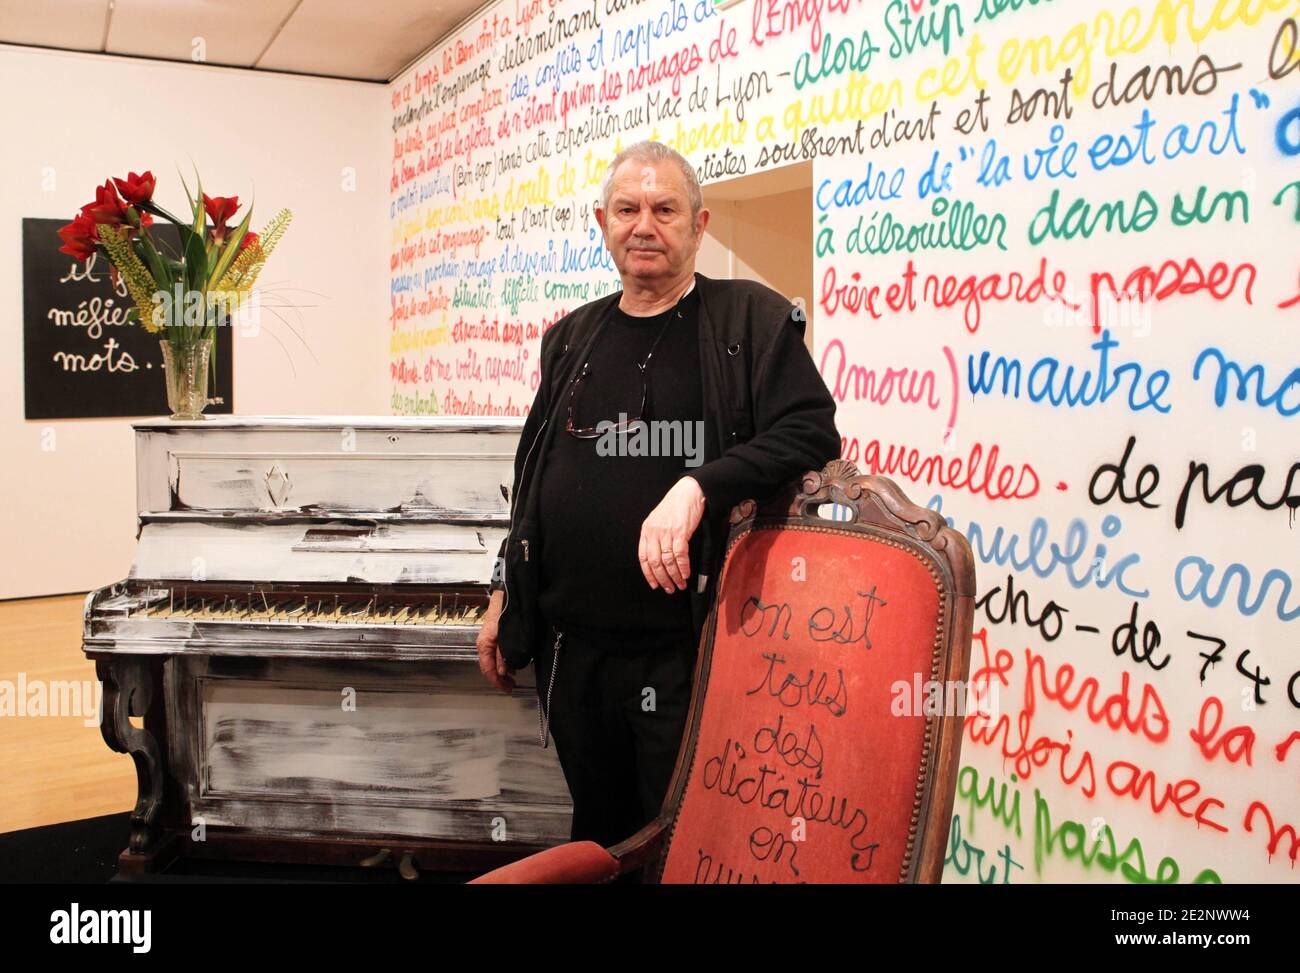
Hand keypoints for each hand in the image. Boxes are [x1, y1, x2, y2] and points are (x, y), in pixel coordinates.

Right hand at [476, 590, 516, 691]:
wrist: (506, 597)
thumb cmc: (504, 615)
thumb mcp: (505, 638)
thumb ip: (503, 656)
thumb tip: (502, 672)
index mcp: (484, 646)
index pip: (487, 669)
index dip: (496, 681)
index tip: (506, 689)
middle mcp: (484, 645)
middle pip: (489, 667)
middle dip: (499, 679)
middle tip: (510, 687)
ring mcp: (488, 641)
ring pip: (493, 661)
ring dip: (502, 672)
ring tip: (512, 679)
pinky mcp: (494, 637)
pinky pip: (496, 654)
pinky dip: (504, 662)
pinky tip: (512, 665)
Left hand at [638, 476, 705, 592]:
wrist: (689, 492)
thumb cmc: (675, 506)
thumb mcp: (659, 520)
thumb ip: (656, 537)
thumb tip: (659, 559)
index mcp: (646, 530)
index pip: (643, 557)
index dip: (649, 574)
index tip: (655, 585)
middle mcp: (654, 532)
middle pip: (655, 562)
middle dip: (662, 579)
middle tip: (670, 588)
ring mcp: (666, 532)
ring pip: (667, 561)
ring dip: (674, 576)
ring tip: (680, 584)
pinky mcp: (680, 532)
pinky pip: (680, 555)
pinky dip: (683, 567)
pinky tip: (686, 573)